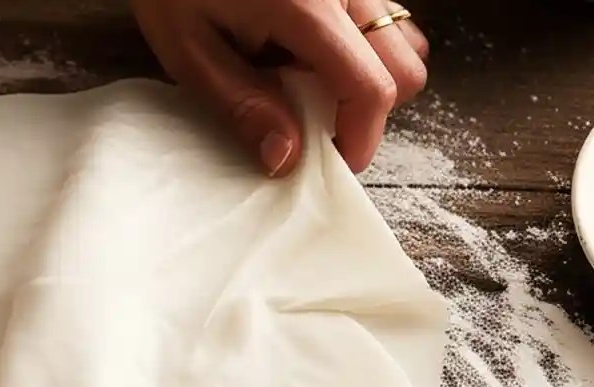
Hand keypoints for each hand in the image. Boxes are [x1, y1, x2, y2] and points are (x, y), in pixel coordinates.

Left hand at [133, 0, 428, 176]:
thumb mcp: (188, 50)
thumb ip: (242, 105)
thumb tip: (286, 159)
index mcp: (309, 7)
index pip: (370, 89)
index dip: (358, 140)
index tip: (329, 164)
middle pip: (404, 71)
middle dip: (366, 113)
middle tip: (314, 125)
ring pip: (402, 44)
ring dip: (368, 78)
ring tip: (309, 83)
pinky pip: (384, 17)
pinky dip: (363, 48)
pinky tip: (315, 52)